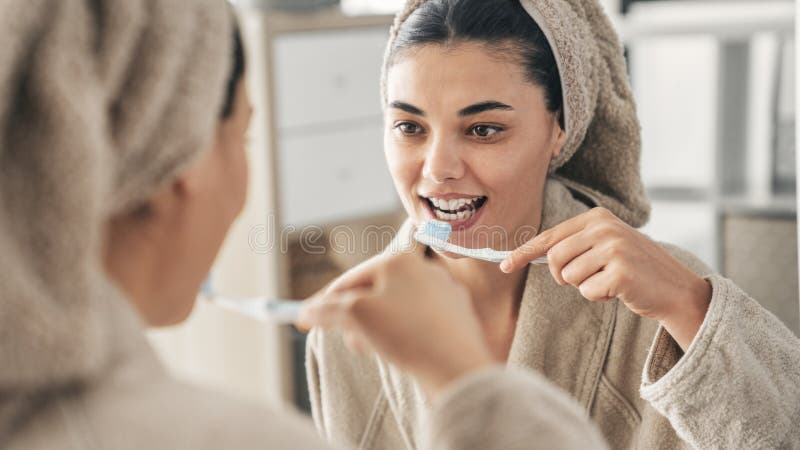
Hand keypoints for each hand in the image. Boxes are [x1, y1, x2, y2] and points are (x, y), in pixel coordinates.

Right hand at [298, 249, 494, 398]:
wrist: (458, 367)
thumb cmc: (405, 335)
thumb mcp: (355, 317)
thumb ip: (327, 311)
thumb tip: (306, 311)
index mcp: (398, 260)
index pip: (351, 279)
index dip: (327, 302)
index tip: (310, 320)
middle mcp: (425, 268)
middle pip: (376, 291)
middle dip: (357, 317)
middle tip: (352, 342)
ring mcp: (445, 290)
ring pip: (399, 306)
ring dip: (380, 326)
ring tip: (378, 349)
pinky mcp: (460, 314)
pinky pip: (422, 319)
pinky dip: (407, 332)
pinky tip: (405, 351)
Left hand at [500, 207, 711, 349]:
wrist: (675, 288)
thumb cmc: (634, 269)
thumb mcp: (605, 246)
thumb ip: (575, 245)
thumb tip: (532, 254)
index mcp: (598, 217)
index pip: (550, 236)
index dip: (523, 252)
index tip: (503, 265)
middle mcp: (605, 227)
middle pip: (554, 258)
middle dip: (563, 275)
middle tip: (587, 278)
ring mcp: (614, 248)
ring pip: (569, 276)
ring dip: (585, 286)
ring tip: (610, 281)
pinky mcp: (621, 271)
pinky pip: (587, 291)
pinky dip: (599, 297)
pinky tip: (619, 290)